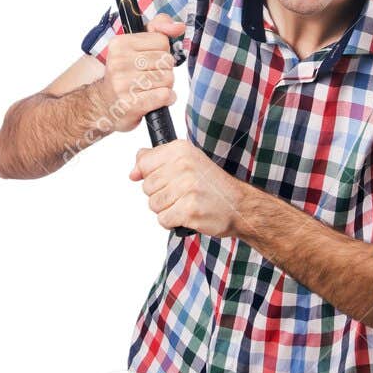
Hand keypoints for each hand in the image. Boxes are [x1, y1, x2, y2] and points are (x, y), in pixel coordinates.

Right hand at [94, 14, 185, 133]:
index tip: (148, 59)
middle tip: (149, 76)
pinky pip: (165, 95)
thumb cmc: (126, 72)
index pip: (162, 41)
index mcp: (120, 44)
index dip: (161, 52)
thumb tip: (179, 26)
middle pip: (167, 61)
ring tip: (150, 88)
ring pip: (168, 78)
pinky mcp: (131, 104)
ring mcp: (123, 84)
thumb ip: (159, 28)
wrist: (105, 104)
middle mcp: (119, 62)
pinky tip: (154, 98)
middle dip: (164, 70)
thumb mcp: (137, 44)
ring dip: (165, 85)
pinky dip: (166, 98)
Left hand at [130, 140, 251, 236]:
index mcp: (181, 150)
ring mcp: (186, 188)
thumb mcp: (187, 162)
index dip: (151, 175)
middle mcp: (183, 165)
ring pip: (153, 204)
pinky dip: (173, 221)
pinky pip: (163, 219)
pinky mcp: (189, 209)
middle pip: (147, 187)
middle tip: (183, 193)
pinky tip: (188, 214)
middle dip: (161, 194)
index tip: (168, 179)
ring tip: (186, 203)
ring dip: (167, 209)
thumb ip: (156, 162)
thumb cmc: (212, 185)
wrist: (239, 205)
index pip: (144, 163)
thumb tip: (133, 173)